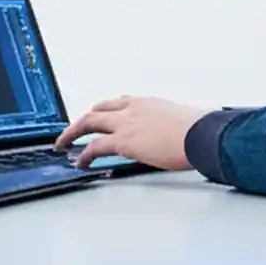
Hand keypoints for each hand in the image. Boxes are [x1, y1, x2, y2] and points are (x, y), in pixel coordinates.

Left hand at [53, 96, 205, 170]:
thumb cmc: (200, 130)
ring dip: (73, 133)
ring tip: (63, 143)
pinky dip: (84, 154)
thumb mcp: (181, 122)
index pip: (119, 102)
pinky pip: (94, 147)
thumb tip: (177, 137)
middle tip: (73, 130)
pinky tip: (80, 161)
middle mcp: (133, 109)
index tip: (99, 115)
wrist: (202, 134)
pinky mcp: (123, 141)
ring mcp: (126, 123)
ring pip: (89, 123)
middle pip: (99, 110)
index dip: (105, 110)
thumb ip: (170, 127)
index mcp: (148, 103)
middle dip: (84, 120)